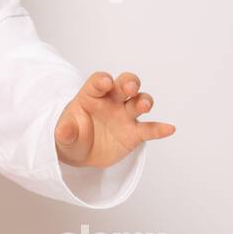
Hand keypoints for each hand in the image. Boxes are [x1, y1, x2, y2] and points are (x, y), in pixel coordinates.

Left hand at [54, 71, 174, 167]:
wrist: (80, 152)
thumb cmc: (72, 135)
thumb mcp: (64, 135)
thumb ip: (65, 132)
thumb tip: (63, 131)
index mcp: (92, 95)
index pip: (98, 82)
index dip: (102, 80)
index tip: (105, 82)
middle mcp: (112, 101)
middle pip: (124, 85)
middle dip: (129, 83)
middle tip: (131, 87)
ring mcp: (125, 115)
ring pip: (139, 101)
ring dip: (144, 101)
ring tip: (144, 106)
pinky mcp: (135, 133)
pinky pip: (149, 129)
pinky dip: (159, 129)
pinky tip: (169, 128)